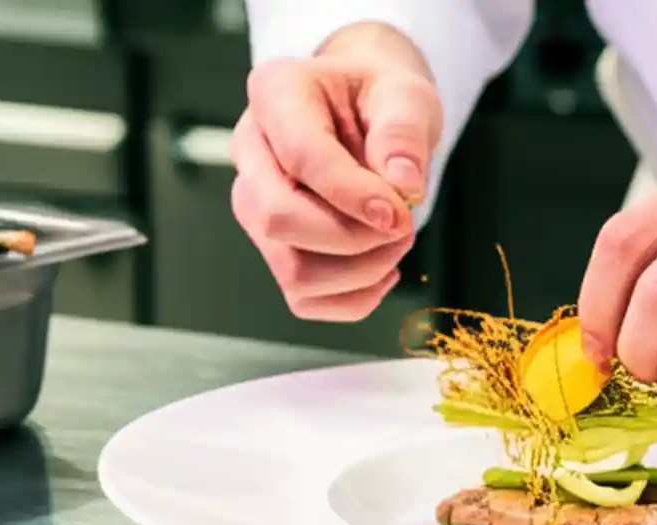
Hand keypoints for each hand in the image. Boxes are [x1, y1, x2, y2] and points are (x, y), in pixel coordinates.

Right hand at [231, 22, 442, 320]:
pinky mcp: (275, 248)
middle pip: (277, 220)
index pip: (300, 157)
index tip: (400, 211)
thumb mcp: (405, 94)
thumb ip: (404, 131)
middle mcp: (251, 152)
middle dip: (353, 236)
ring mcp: (256, 206)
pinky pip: (304, 300)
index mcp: (276, 94)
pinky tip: (384, 267)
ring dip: (361, 271)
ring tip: (398, 238)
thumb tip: (403, 185)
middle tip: (402, 222)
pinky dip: (354, 297)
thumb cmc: (382, 99)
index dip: (353, 194)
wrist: (372, 114)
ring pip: (291, 271)